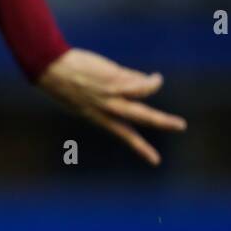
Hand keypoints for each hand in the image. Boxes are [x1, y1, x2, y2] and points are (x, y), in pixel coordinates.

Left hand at [38, 48, 186, 164]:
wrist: (49, 69)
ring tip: (157, 80)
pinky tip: (154, 77)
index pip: (123, 134)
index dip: (140, 147)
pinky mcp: (113, 80)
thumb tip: (139, 84)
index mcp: (98, 116)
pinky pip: (139, 82)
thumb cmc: (62, 81)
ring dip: (154, 87)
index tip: (156, 161)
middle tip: (181, 125)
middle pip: (140, 118)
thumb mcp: (82, 96)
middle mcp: (107, 108)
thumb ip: (108, 95)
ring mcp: (111, 95)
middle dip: (162, 122)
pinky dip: (149, 80)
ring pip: (143, 97)